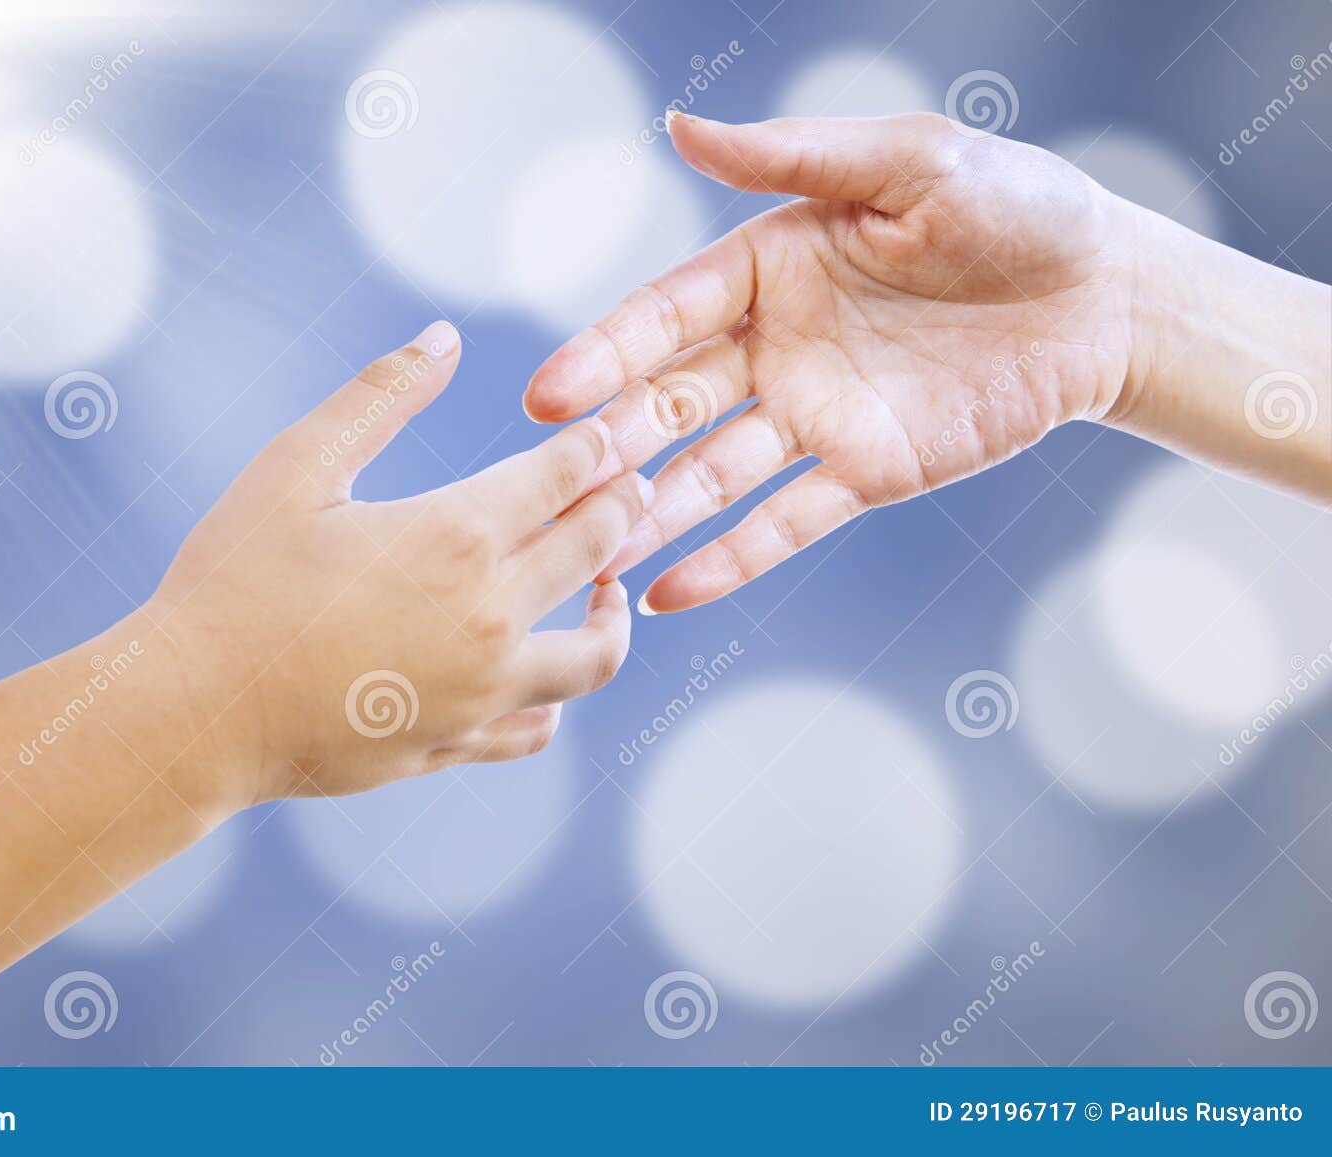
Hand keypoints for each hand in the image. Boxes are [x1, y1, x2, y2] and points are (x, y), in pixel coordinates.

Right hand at [151, 321, 650, 802]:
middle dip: (622, 508)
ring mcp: (480, 692)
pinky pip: (538, 727)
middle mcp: (490, 616)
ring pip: (595, 655)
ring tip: (607, 590)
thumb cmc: (233, 579)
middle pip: (597, 550)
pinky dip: (555, 697)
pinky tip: (541, 672)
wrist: (191, 711)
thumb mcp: (296, 466)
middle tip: (630, 489)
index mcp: (457, 535)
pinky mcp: (455, 744)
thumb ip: (379, 394)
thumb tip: (447, 334)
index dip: (595, 446)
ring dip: (614, 615)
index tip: (606, 434)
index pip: (566, 474)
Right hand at [524, 113, 1141, 611]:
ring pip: (713, 471)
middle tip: (550, 485)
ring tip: (591, 554)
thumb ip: (793, 157)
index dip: (606, 354)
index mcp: (768, 266)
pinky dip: (731, 559)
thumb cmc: (1014, 206)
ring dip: (652, 513)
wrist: (1107, 294)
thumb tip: (677, 124)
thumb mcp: (908, 162)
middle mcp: (774, 346)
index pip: (666, 313)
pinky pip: (787, 522)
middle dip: (611, 443)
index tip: (547, 397)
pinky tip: (669, 596)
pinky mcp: (863, 473)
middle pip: (672, 400)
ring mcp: (813, 416)